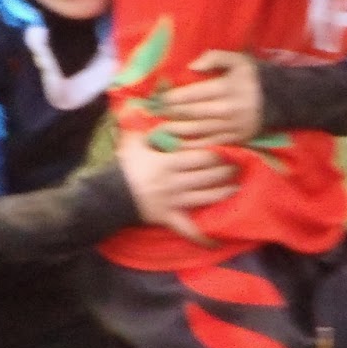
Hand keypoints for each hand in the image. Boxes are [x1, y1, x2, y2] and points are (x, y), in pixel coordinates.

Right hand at [115, 130, 235, 244]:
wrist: (108, 195)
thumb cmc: (123, 166)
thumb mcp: (132, 142)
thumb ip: (142, 125)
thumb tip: (142, 105)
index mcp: (169, 163)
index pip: (201, 157)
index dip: (218, 153)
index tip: (230, 149)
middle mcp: (176, 182)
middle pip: (207, 176)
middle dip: (225, 171)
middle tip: (238, 166)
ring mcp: (174, 202)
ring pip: (205, 198)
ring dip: (223, 193)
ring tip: (236, 188)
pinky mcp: (169, 218)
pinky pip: (188, 230)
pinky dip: (202, 237)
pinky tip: (215, 241)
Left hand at [154, 50, 262, 148]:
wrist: (283, 99)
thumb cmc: (254, 77)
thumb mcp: (238, 60)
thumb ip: (215, 58)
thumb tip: (192, 66)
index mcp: (225, 88)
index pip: (192, 94)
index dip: (172, 98)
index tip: (157, 99)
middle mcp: (227, 109)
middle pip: (192, 113)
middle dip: (170, 115)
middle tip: (153, 116)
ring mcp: (231, 126)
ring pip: (198, 131)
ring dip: (177, 132)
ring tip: (160, 132)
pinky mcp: (236, 139)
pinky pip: (211, 143)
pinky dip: (194, 145)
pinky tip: (180, 145)